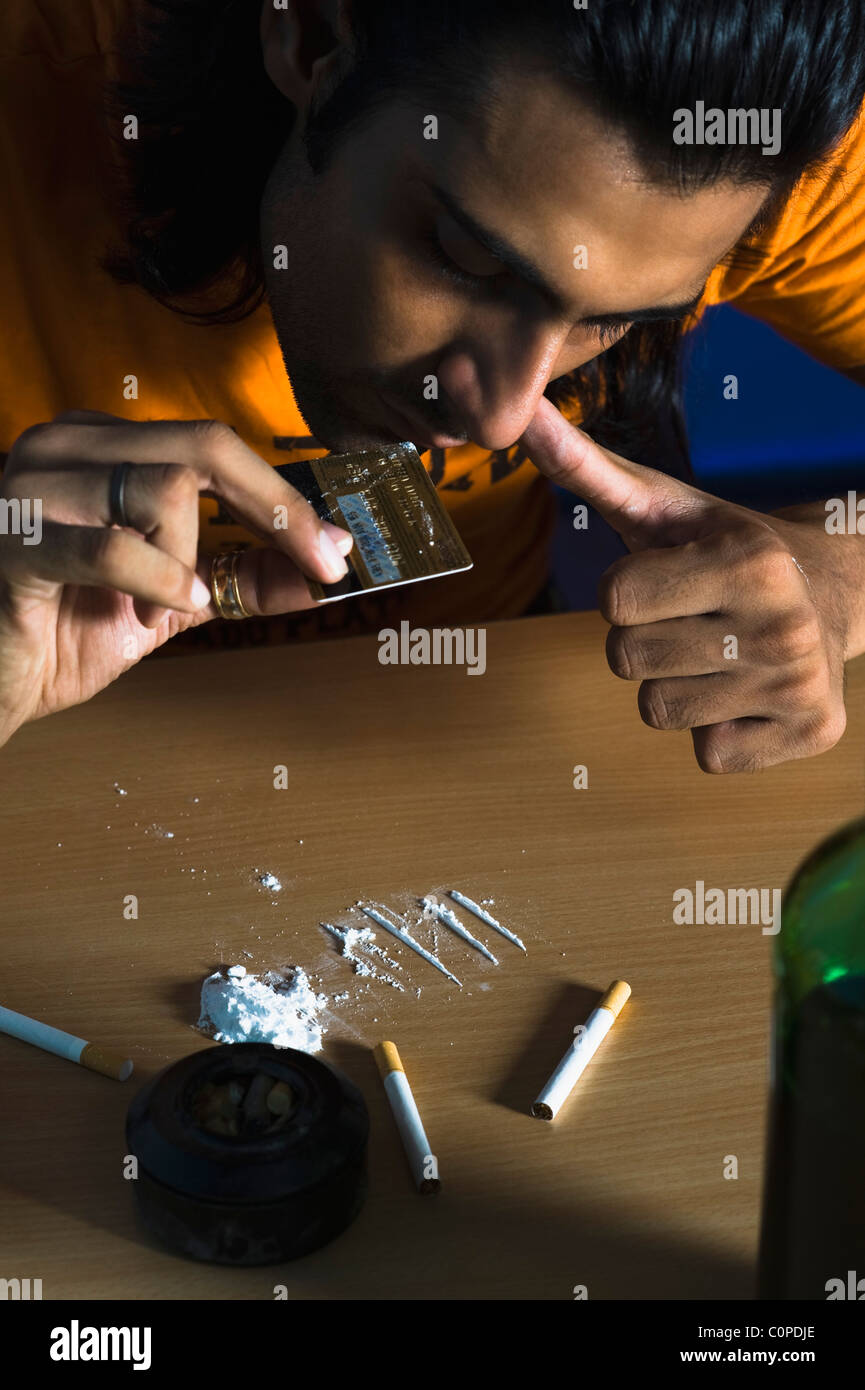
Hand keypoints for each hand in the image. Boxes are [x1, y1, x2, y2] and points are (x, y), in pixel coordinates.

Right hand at [0, 410, 352, 742]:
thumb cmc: (63, 631)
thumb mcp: (172, 603)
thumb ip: (241, 579)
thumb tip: (321, 568)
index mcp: (102, 447)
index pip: (214, 446)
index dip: (285, 494)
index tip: (337, 545)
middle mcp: (67, 448)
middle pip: (204, 446)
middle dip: (278, 509)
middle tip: (321, 562)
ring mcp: (35, 487)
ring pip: (167, 487)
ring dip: (189, 564)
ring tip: (165, 610)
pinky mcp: (16, 541)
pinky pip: (113, 547)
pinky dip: (160, 582)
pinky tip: (161, 612)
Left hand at [522, 397, 858, 772]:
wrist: (838, 590)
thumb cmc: (725, 547)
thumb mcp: (665, 505)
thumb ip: (588, 468)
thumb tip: (522, 415)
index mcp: (747, 561)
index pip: (613, 601)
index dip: (624, 590)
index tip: (665, 577)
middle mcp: (782, 625)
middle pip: (627, 659)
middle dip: (642, 637)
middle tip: (691, 616)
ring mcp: (798, 685)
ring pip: (659, 710)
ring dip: (673, 684)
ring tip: (717, 650)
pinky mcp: (809, 734)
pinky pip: (707, 753)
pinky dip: (715, 727)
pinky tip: (745, 690)